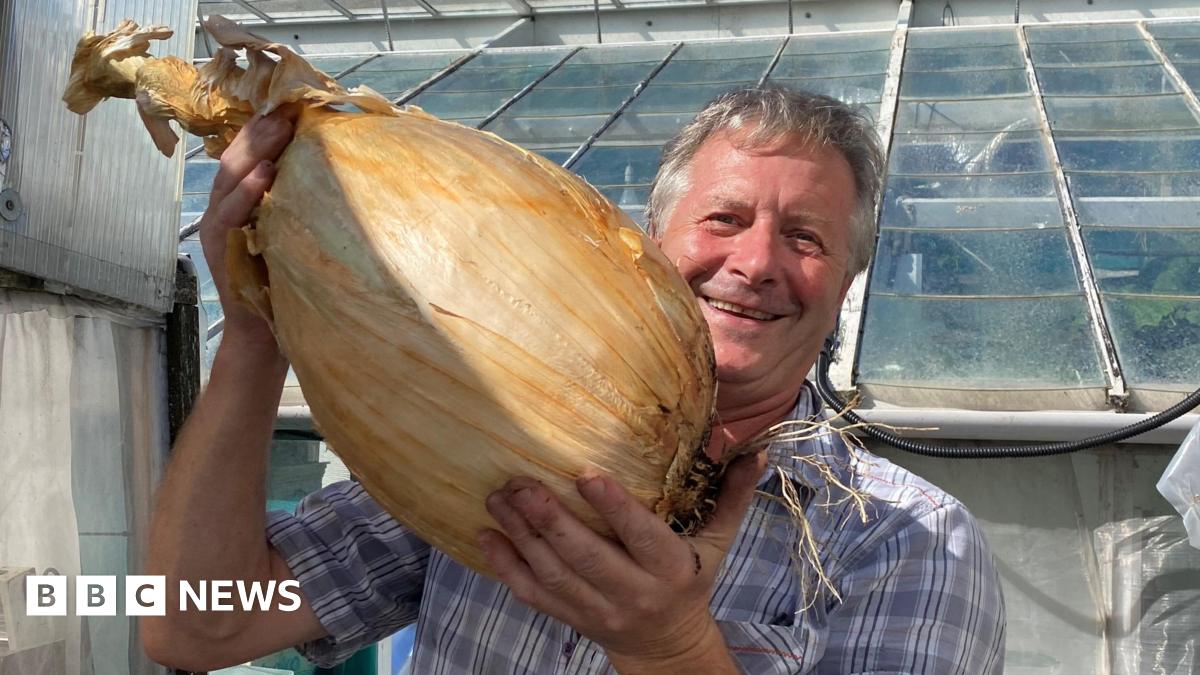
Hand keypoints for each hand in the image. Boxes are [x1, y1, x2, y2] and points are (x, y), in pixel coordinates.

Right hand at [199, 105, 298, 351]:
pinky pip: (229, 215)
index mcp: (240, 202)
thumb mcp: (294, 235)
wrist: (264, 337)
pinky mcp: (220, 250)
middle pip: (237, 158)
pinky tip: (264, 174)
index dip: (266, 128)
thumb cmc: (285, 284)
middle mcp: (224, 210)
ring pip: (229, 178)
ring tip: (277, 129)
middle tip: (288, 108)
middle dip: (261, 130)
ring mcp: (218, 229)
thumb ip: (298, 204)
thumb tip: (331, 171)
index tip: (294, 106)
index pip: (248, 155)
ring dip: (254, 151)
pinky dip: (246, 193)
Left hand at [479, 451, 766, 670]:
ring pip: (553, 573)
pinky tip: (486, 536)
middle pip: (586, 557)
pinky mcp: (570, 618)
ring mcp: (597, 609)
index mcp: (671, 570)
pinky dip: (506, 567)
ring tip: (498, 498)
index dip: (614, 508)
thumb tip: (754, 451)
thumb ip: (732, 498)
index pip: (641, 537)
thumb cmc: (691, 581)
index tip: (586, 474)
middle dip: (550, 520)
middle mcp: (632, 592)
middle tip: (521, 484)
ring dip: (520, 535)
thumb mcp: (718, 544)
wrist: (668, 647)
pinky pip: (533, 595)